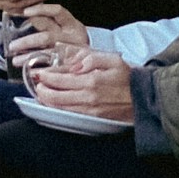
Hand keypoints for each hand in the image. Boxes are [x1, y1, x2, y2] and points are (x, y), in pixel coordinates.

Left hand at [20, 22, 135, 127]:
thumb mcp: (113, 59)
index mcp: (92, 81)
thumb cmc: (128, 77)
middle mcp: (88, 97)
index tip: (39, 73)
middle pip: (56, 96)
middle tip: (36, 83)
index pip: (61, 80)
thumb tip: (75, 64)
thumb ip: (92, 59)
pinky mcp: (93, 118)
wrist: (142, 98)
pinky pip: (70, 115)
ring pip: (61, 108)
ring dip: (48, 101)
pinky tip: (54, 104)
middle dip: (42, 90)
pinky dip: (58, 109)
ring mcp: (90, 110)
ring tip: (41, 93)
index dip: (47, 77)